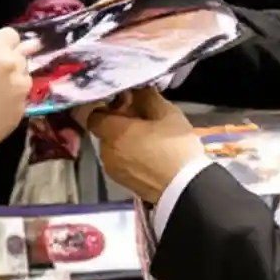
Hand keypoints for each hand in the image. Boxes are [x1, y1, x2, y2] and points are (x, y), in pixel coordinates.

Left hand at [80, 89, 206, 203]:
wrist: (185, 189)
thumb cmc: (176, 147)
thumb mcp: (168, 114)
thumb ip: (147, 97)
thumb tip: (136, 90)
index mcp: (114, 132)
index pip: (93, 116)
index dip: (108, 107)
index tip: (126, 104)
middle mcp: (107, 151)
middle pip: (104, 131)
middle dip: (118, 123)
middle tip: (141, 118)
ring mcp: (113, 169)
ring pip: (112, 147)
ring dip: (124, 139)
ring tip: (148, 137)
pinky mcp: (122, 182)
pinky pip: (119, 161)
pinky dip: (128, 154)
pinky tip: (149, 153)